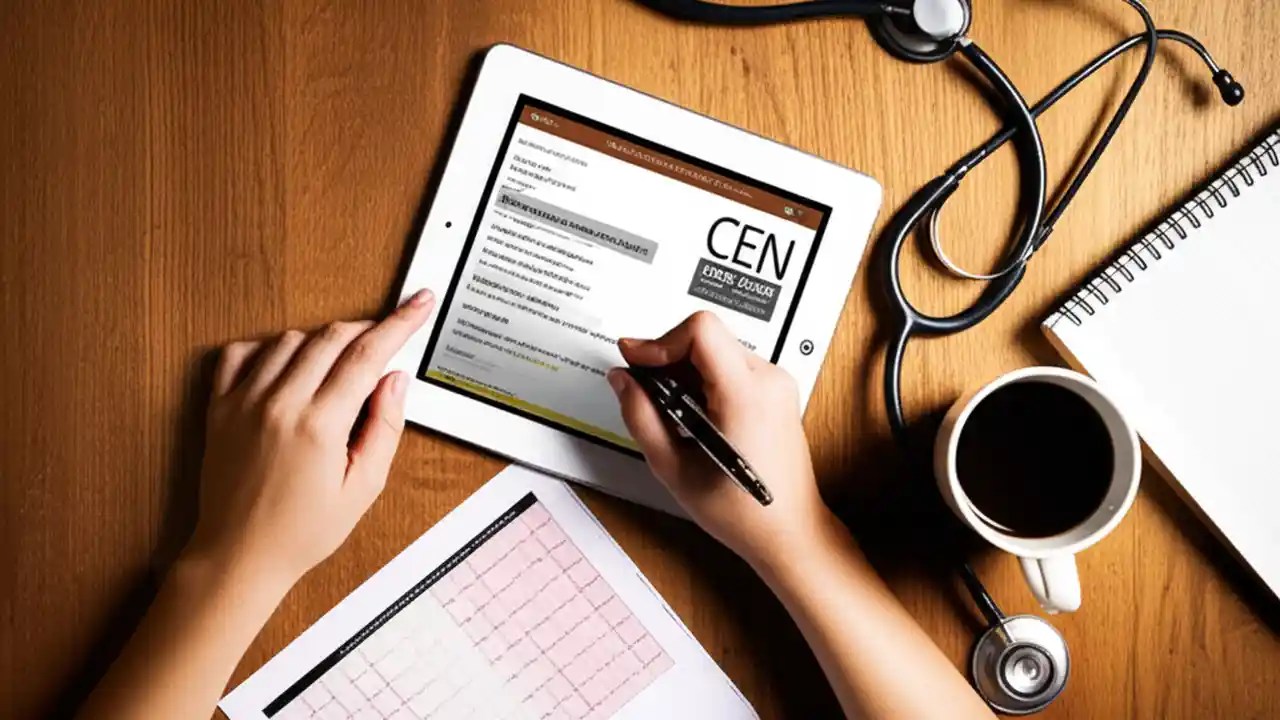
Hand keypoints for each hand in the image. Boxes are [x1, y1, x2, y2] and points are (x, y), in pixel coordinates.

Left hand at [184, 289, 434, 588]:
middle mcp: (279, 404)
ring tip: (337, 369)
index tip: (419, 303)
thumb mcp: (363, 488)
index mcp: (319, 426)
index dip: (400, 323)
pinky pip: (241, 352)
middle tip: (384, 342)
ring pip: (290, 338)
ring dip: (321, 341)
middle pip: (331, 337)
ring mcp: (243, 402)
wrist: (239, 555)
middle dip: (366, 330)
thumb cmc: (302, 531)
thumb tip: (395, 379)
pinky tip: (287, 368)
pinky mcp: (219, 406)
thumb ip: (384, 427)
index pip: (367, 355)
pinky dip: (269, 348)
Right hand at [607, 311, 829, 569]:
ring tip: (671, 412)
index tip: (636, 359)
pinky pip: (730, 366)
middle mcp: (767, 380)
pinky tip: (693, 415)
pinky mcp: (775, 391)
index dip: (660, 341)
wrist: (788, 531)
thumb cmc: (743, 512)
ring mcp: (776, 384)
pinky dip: (703, 380)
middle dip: (667, 359)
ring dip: (684, 371)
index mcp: (745, 395)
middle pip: (705, 337)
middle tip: (644, 390)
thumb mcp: (674, 468)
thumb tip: (622, 380)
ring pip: (716, 349)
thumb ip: (641, 416)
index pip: (701, 330)